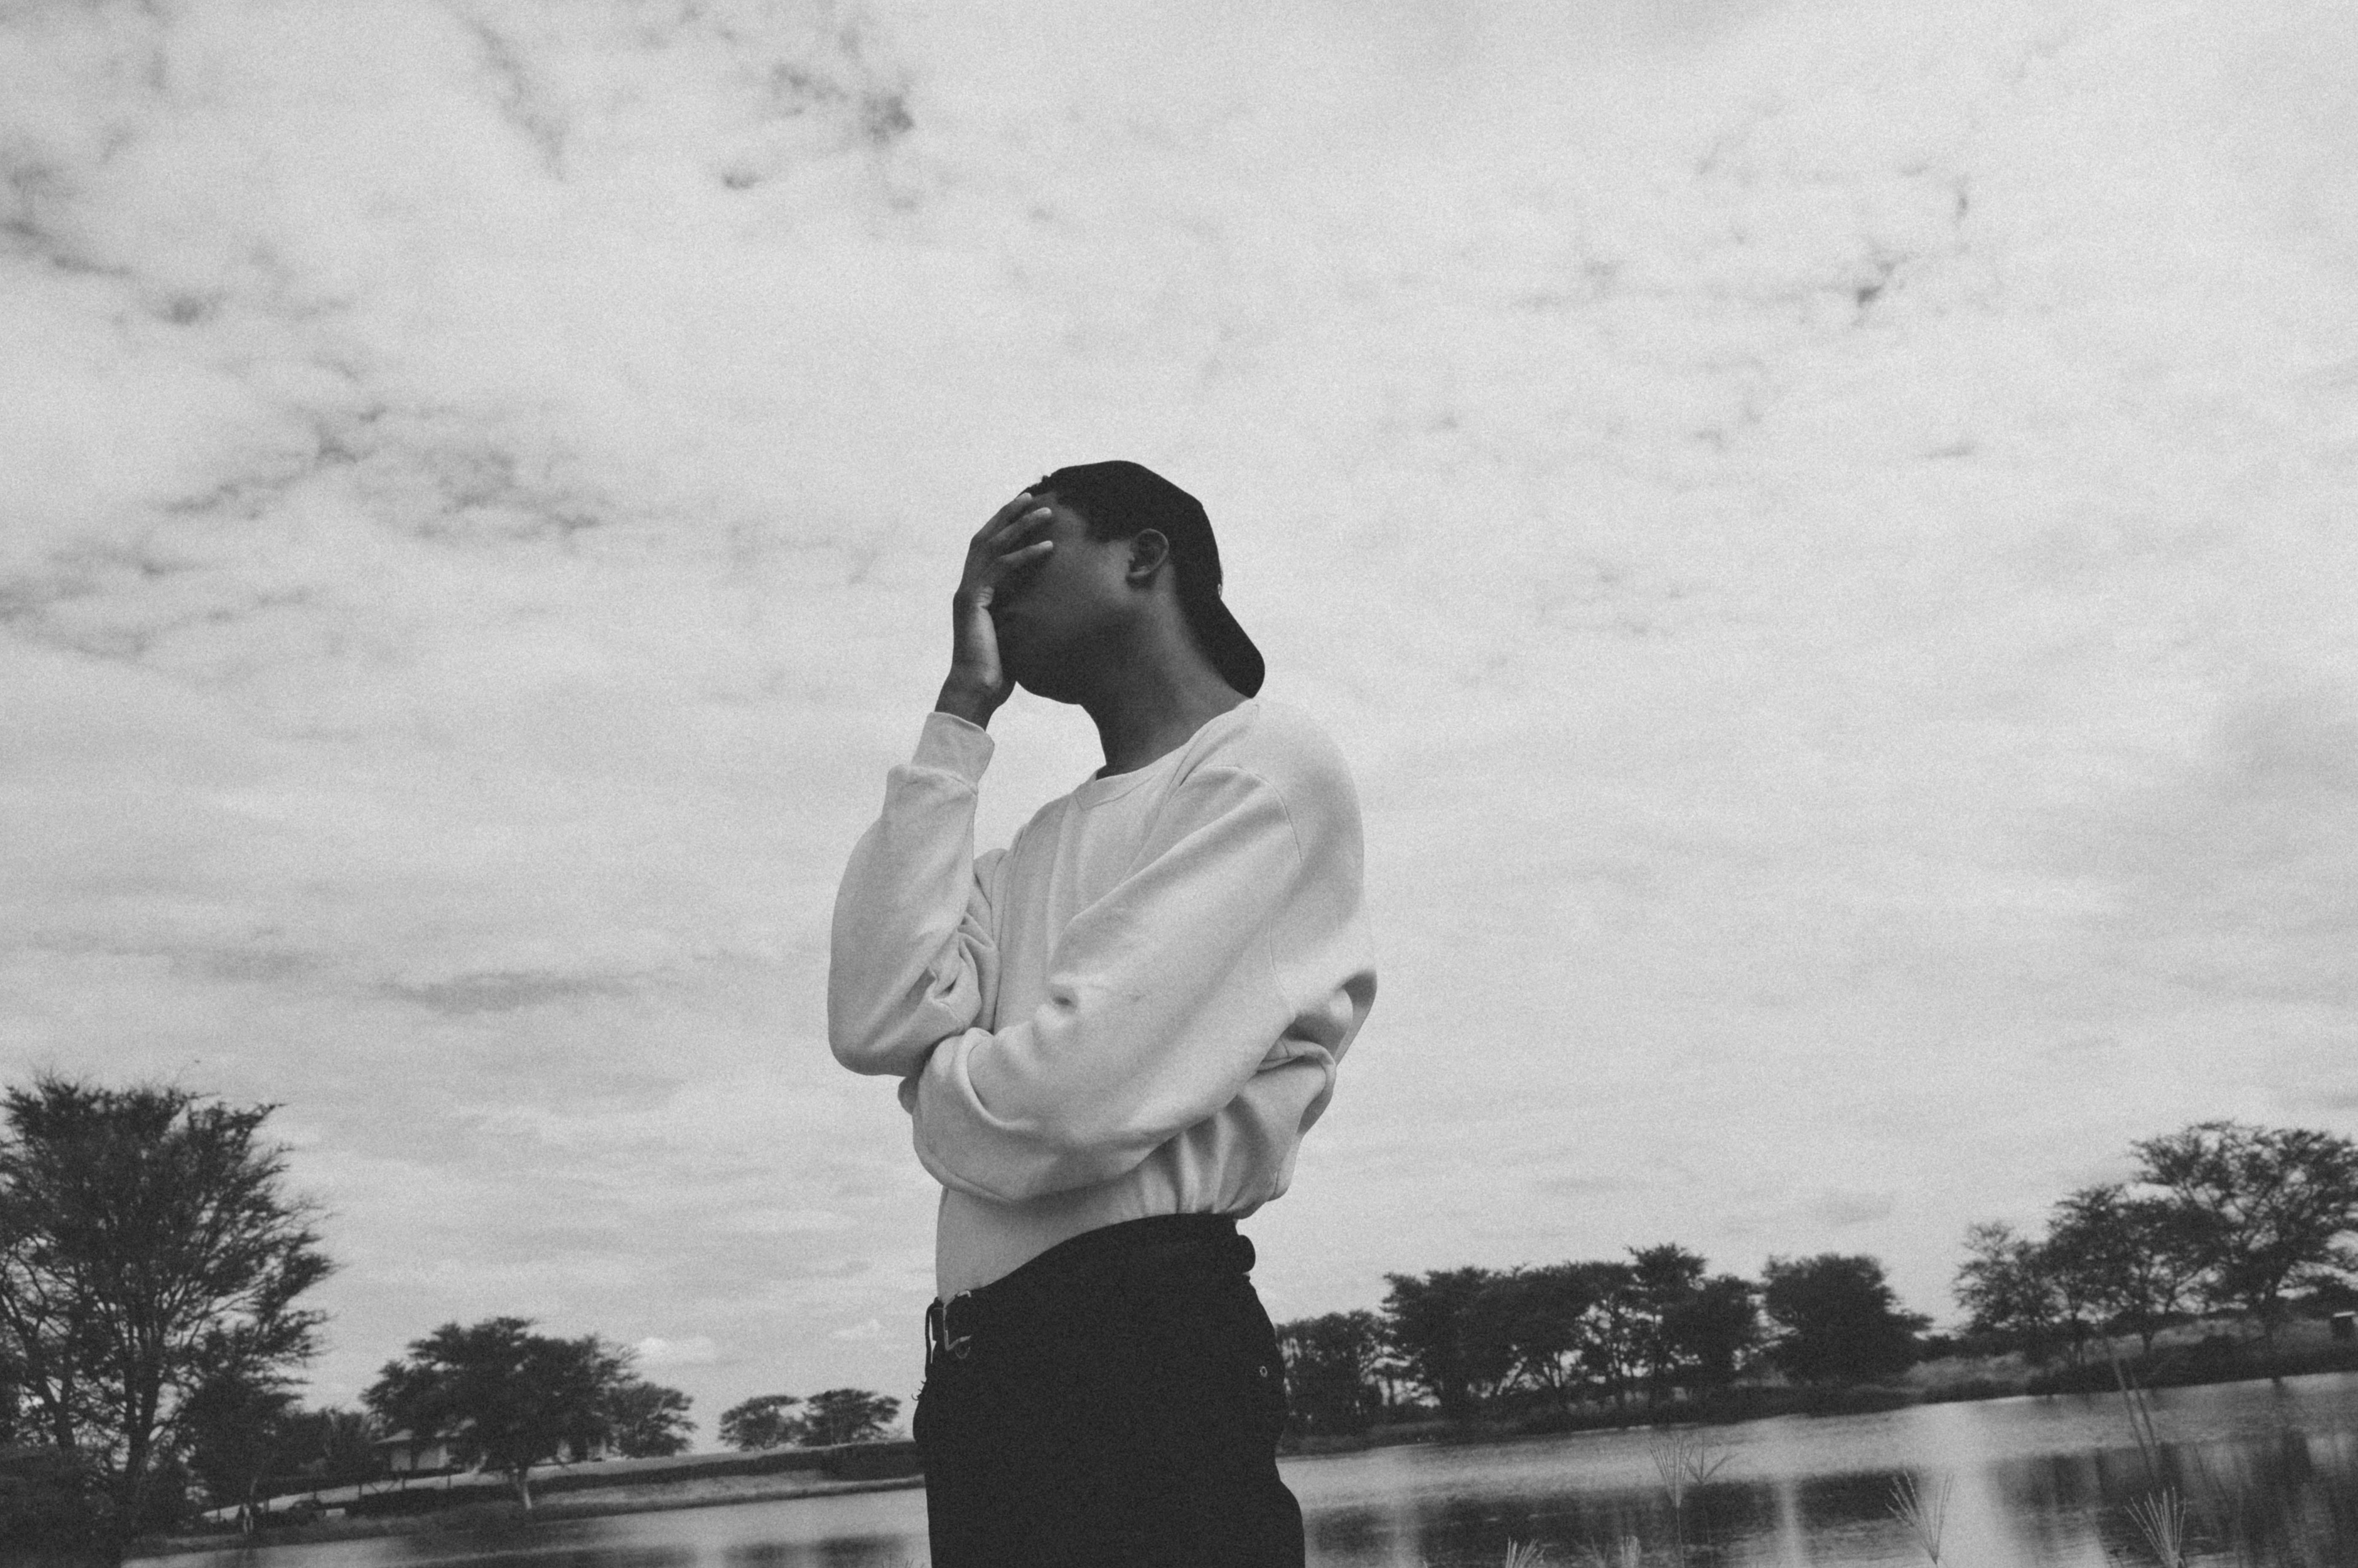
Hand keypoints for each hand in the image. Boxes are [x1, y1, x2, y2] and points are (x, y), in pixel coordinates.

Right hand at [936, 491, 1053, 724]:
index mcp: (975, 591)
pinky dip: (1024, 555)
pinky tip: (1047, 547)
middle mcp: (967, 586)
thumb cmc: (999, 668)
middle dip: (1009, 514)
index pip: (988, 547)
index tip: (1027, 509)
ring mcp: (967, 591)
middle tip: (1033, 496)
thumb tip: (1049, 603)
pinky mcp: (973, 601)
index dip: (1005, 525)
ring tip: (1046, 512)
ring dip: (1020, 526)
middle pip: (986, 537)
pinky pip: (1001, 569)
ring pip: (993, 546)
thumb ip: (1022, 611)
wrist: (976, 690)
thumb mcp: (1015, 631)